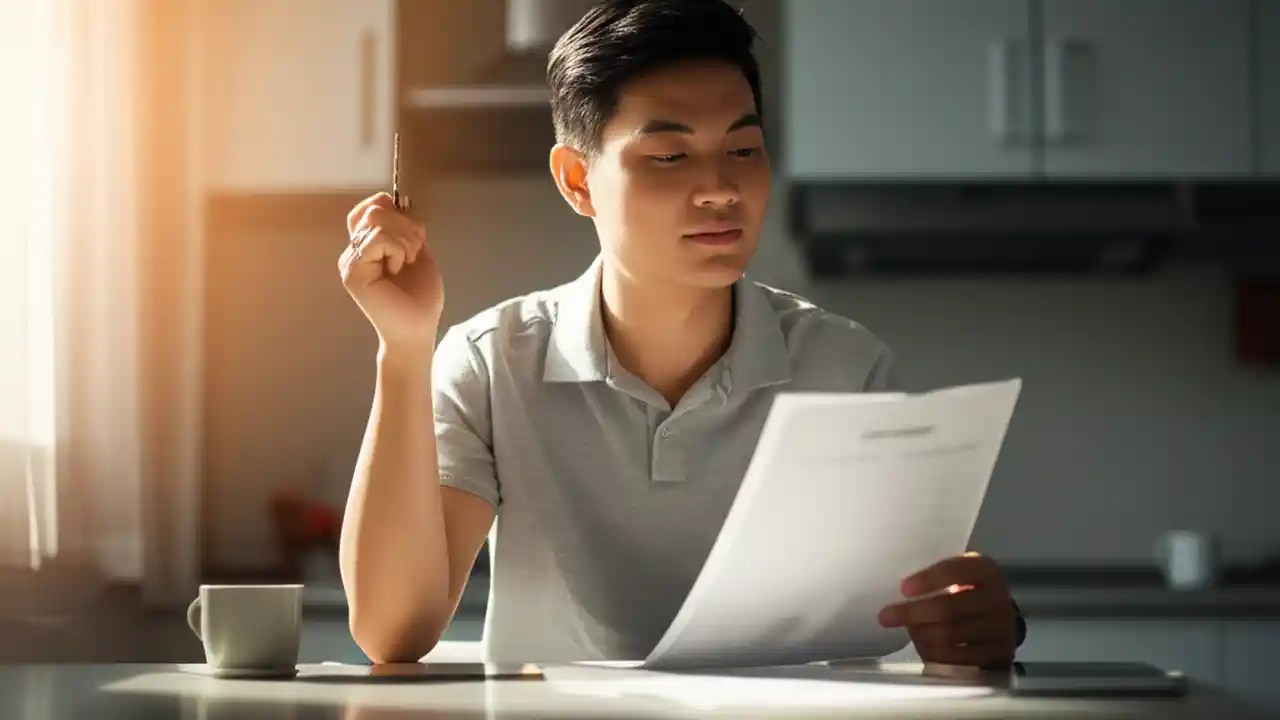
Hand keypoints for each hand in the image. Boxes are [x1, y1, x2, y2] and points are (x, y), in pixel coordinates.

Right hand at [339, 192, 442, 351]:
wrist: (418, 328)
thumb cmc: (420, 297)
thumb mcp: (419, 252)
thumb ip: (408, 228)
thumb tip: (402, 202)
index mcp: (369, 244)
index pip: (370, 206)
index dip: (393, 209)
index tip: (414, 234)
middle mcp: (355, 250)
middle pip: (374, 208)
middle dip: (406, 225)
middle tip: (413, 252)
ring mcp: (351, 260)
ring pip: (376, 220)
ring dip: (404, 239)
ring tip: (406, 262)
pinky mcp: (352, 272)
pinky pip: (376, 239)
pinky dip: (396, 249)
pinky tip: (398, 269)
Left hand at [877, 552, 1017, 667]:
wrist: (998, 625)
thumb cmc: (965, 595)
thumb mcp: (957, 579)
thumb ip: (934, 581)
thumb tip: (897, 596)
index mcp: (986, 570)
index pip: (957, 570)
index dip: (928, 579)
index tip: (904, 589)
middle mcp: (998, 598)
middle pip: (949, 607)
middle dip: (913, 613)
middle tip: (885, 616)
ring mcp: (1001, 629)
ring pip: (950, 635)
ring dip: (921, 635)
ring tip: (910, 631)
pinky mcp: (998, 656)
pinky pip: (957, 659)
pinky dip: (935, 655)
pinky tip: (926, 649)